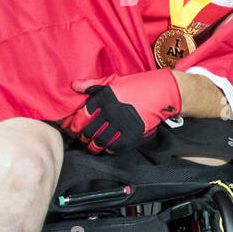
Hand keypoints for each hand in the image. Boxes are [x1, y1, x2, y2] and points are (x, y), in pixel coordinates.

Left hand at [61, 70, 181, 153]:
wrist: (160, 94)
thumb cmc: (136, 86)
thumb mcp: (113, 81)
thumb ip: (92, 85)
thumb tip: (74, 86)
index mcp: (104, 98)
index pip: (82, 116)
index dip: (74, 125)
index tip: (71, 129)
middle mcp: (111, 112)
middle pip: (89, 131)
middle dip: (83, 137)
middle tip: (83, 138)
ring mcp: (122, 125)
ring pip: (100, 142)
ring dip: (93, 147)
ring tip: (92, 146)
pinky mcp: (132, 135)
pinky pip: (115, 147)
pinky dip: (108, 150)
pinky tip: (106, 149)